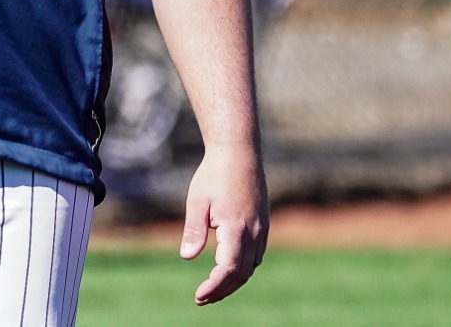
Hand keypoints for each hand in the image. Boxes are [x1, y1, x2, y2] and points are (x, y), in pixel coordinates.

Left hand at [180, 145, 268, 304]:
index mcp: (237, 228)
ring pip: (252, 266)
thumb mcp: (197, 202)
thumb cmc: (214, 175)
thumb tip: (186, 257)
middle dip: (222, 290)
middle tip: (202, 299)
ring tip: (213, 289)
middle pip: (242, 274)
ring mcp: (262, 229)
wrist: (239, 153)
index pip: (228, 269)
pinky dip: (244, 268)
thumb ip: (194, 231)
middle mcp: (254, 233)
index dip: (215, 286)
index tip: (198, 296)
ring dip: (234, 281)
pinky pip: (257, 255)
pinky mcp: (264, 224)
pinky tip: (229, 269)